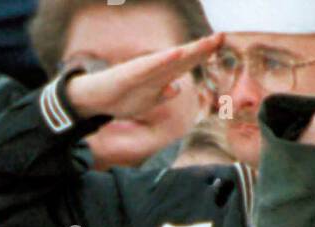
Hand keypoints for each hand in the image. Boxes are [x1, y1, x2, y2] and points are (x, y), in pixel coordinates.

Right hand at [64, 33, 222, 120]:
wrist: (93, 100)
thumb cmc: (119, 99)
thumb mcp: (146, 102)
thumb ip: (162, 95)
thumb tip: (177, 87)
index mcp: (160, 76)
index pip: (186, 63)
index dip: (203, 54)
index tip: (221, 43)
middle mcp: (155, 70)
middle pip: (183, 58)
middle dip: (202, 48)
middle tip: (222, 36)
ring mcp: (143, 71)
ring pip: (170, 59)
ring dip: (189, 50)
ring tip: (208, 41)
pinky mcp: (129, 74)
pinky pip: (149, 66)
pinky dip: (163, 60)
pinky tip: (177, 52)